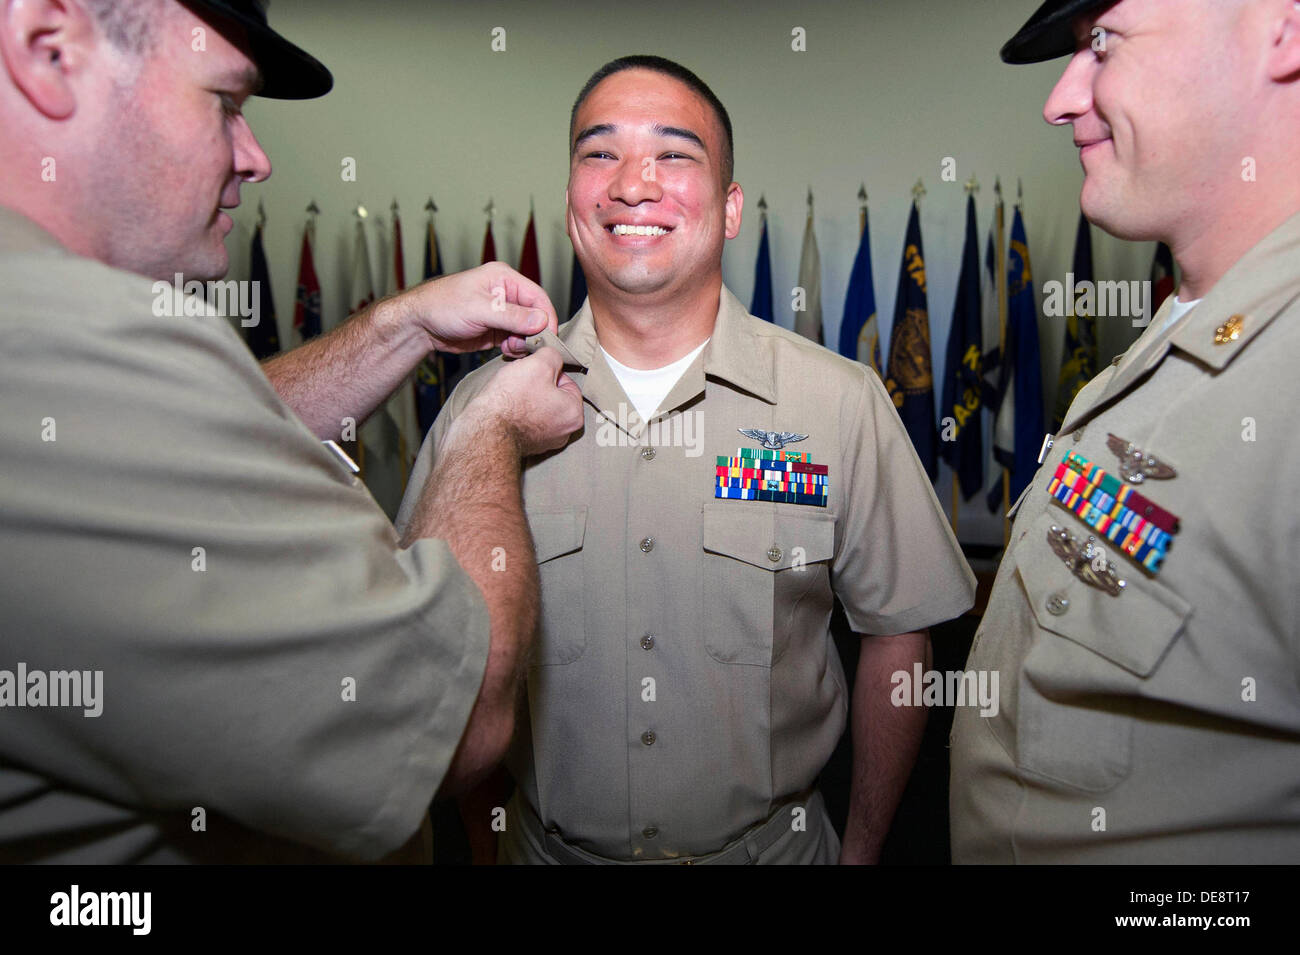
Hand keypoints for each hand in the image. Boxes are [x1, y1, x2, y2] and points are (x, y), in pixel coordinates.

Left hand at [394, 262, 558, 358]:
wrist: (420, 325)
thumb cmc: (442, 306)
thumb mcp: (478, 309)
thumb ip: (511, 316)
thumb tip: (541, 321)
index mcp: (504, 279)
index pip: (538, 297)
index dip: (546, 317)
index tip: (548, 337)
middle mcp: (507, 295)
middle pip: (535, 315)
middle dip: (534, 333)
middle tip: (526, 347)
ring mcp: (502, 314)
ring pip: (527, 331)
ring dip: (524, 343)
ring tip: (510, 348)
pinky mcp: (496, 331)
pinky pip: (516, 341)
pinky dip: (515, 349)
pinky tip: (505, 351)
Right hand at [457, 347, 583, 457]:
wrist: (485, 431)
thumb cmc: (511, 400)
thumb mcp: (539, 364)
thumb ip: (553, 355)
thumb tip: (553, 357)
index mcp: (574, 414)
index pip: (567, 381)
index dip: (548, 372)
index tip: (533, 373)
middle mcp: (565, 432)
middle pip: (554, 396)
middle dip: (538, 386)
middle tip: (521, 384)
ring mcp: (547, 441)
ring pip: (540, 408)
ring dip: (528, 399)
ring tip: (512, 396)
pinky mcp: (529, 446)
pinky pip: (528, 421)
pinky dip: (519, 414)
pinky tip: (508, 410)